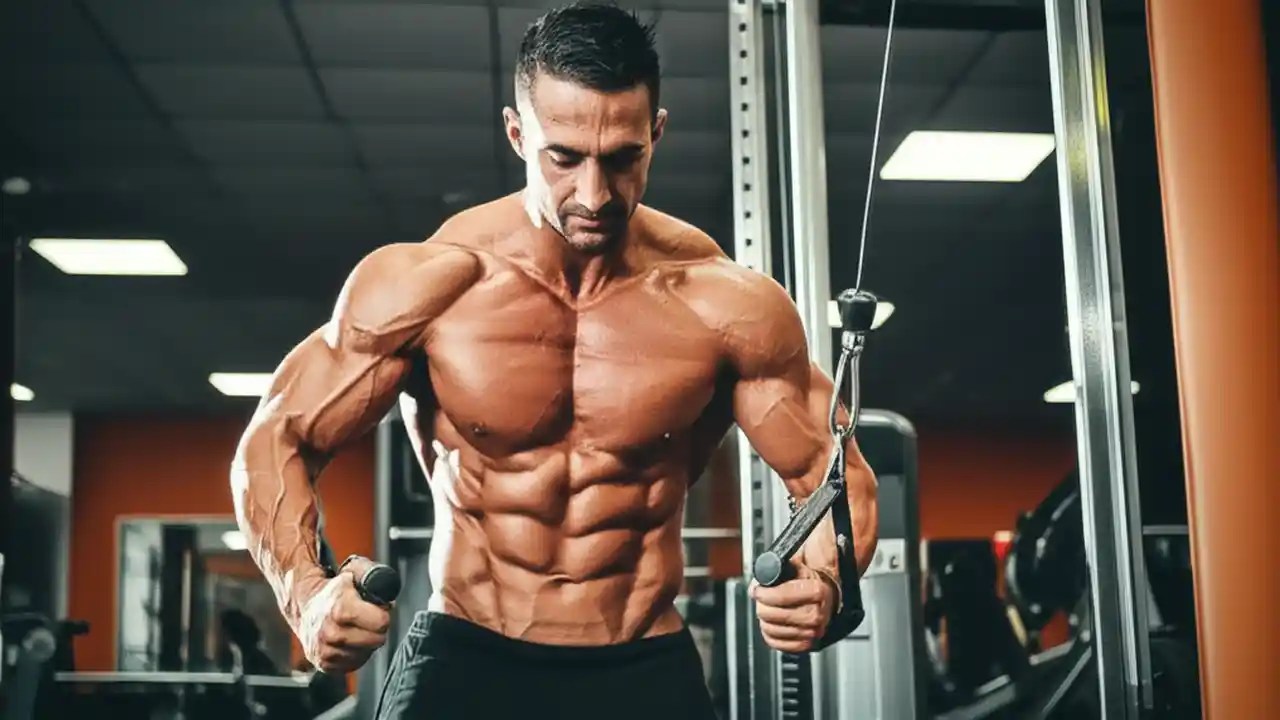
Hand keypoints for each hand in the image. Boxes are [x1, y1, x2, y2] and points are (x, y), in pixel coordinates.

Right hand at [296, 557, 391, 672]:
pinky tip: (347, 640)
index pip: (382, 622)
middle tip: (366, 619)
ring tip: (354, 628)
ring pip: (367, 654)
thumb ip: (373, 576)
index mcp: (341, 609)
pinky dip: (354, 653)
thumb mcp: (352, 573)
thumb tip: (387, 593)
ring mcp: (326, 651)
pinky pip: (354, 663)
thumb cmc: (333, 592)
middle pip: (377, 640)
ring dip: (365, 643)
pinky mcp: (324, 664)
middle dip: (376, 629)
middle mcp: (331, 633)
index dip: (383, 613)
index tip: (375, 608)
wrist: (305, 607)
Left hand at [750, 561, 836, 653]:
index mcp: (816, 591)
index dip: (764, 593)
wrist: (823, 596)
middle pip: (775, 615)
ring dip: (764, 620)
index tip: (757, 591)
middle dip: (762, 606)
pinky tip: (771, 624)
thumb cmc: (807, 581)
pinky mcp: (806, 645)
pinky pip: (778, 644)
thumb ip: (773, 571)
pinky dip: (770, 635)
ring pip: (773, 630)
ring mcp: (813, 631)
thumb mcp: (794, 567)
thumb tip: (756, 586)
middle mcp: (817, 613)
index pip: (782, 596)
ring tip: (767, 610)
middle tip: (761, 600)